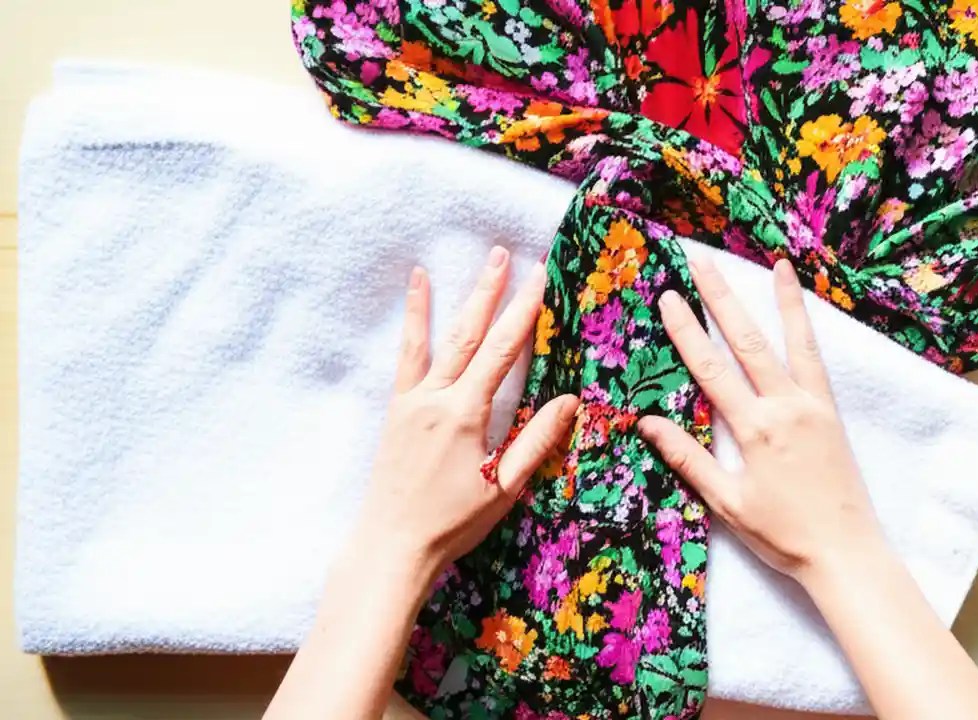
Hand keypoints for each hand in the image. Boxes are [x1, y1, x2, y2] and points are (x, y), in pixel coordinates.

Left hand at [356, 247, 578, 580]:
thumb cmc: (452, 523)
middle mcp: (435, 397)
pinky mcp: (396, 408)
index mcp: (465, 414)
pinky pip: (407, 355)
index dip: (523, 313)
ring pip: (441, 337)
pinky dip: (415, 320)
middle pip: (470, 334)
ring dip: (460, 297)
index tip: (540, 279)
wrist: (391, 545)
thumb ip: (536, 441)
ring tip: (476, 263)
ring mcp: (411, 400)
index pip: (500, 352)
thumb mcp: (504, 488)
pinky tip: (418, 290)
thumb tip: (571, 400)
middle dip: (491, 292)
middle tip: (505, 254)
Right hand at [637, 256, 881, 582]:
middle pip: (747, 342)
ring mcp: (812, 405)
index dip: (688, 333)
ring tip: (772, 264)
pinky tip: (804, 307)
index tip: (669, 298)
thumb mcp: (727, 502)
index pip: (712, 370)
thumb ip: (689, 459)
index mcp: (755, 429)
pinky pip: (817, 360)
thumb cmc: (783, 534)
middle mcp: (785, 407)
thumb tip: (648, 423)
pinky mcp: (831, 412)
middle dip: (722, 300)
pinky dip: (809, 329)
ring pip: (789, 342)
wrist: (846, 552)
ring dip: (776, 301)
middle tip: (701, 262)